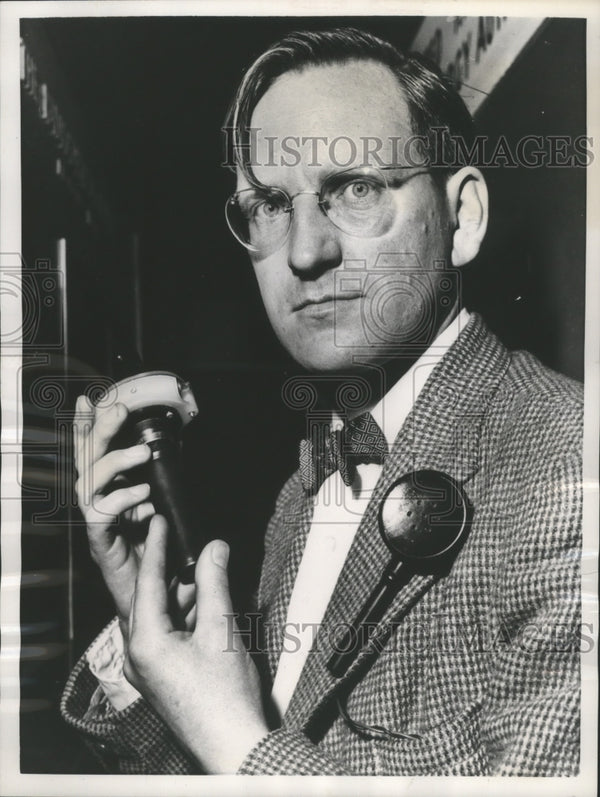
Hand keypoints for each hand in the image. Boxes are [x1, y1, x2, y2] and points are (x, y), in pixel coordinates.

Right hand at [73, 395, 193, 634]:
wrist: (154, 606)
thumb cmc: (160, 557)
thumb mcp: (168, 514)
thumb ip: (166, 491)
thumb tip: (175, 460)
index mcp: (112, 493)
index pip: (96, 454)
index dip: (90, 427)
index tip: (91, 399)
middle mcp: (99, 505)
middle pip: (87, 461)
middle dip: (99, 431)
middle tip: (118, 411)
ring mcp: (98, 525)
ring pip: (89, 484)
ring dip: (115, 462)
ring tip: (142, 453)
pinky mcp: (102, 546)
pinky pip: (101, 517)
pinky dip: (120, 500)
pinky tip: (141, 494)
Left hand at [124, 515, 268, 772]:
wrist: (233, 747)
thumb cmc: (226, 696)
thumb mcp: (221, 630)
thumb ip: (214, 583)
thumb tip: (214, 547)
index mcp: (145, 644)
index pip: (148, 583)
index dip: (157, 549)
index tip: (161, 522)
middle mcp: (138, 657)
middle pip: (148, 599)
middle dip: (166, 569)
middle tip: (177, 539)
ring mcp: (147, 669)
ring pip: (157, 617)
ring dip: (177, 593)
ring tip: (197, 567)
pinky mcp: (161, 677)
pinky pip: (164, 634)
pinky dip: (180, 615)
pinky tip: (201, 601)